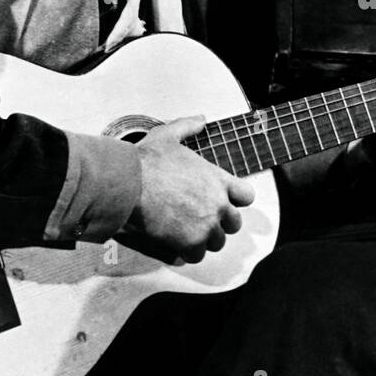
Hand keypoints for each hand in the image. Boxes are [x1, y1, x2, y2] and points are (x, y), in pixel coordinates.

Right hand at [127, 116, 252, 263]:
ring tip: (186, 233)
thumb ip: (188, 126)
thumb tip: (200, 120)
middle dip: (220, 223)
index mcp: (218, 180)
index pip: (247, 196)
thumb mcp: (168, 135)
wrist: (128, 184)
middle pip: (234, 224)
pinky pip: (197, 256)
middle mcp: (217, 204)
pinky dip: (187, 253)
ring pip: (216, 242)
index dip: (237, 200)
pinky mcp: (189, 243)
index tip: (225, 201)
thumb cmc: (147, 161)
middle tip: (202, 220)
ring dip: (204, 240)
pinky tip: (175, 245)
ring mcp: (206, 226)